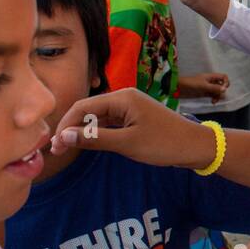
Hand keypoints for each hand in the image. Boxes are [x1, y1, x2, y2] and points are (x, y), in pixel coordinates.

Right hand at [50, 87, 217, 168]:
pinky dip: (97, 133)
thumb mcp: (127, 143)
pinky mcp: (135, 118)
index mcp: (122, 98)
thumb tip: (63, 136)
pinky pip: (110, 123)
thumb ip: (94, 138)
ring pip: (98, 118)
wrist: (196, 147)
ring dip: (83, 132)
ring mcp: (130, 108)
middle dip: (71, 128)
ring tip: (67, 149)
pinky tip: (88, 144)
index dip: (65, 125)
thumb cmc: (164, 144)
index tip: (53, 145)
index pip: (83, 106)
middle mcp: (124, 98)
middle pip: (88, 110)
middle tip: (57, 150)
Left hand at [178, 72, 228, 102]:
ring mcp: (208, 87)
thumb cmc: (191, 84)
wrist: (179, 88)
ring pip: (218, 91)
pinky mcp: (204, 93)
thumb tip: (225, 90)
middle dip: (222, 91)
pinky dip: (214, 98)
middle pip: (222, 85)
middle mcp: (211, 81)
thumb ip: (214, 88)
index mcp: (211, 77)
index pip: (223, 77)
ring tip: (214, 101)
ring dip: (218, 96)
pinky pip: (213, 95)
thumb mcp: (203, 86)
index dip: (226, 82)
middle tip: (218, 95)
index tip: (223, 89)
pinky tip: (212, 102)